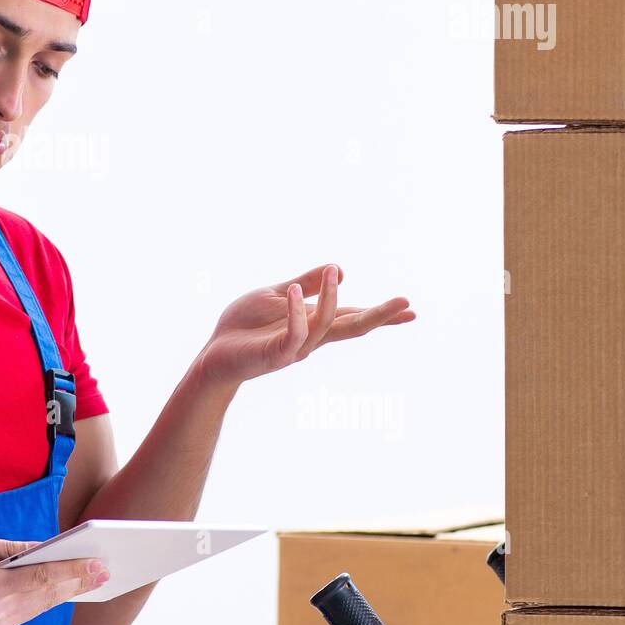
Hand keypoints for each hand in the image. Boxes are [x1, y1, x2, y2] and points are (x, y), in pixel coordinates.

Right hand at [0, 532, 108, 624]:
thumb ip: (8, 549)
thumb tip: (42, 549)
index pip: (43, 579)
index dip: (73, 571)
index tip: (98, 564)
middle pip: (47, 596)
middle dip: (77, 582)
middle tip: (105, 571)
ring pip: (39, 607)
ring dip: (64, 592)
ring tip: (89, 577)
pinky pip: (26, 613)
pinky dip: (44, 599)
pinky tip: (60, 589)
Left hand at [196, 264, 414, 390]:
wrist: (213, 354)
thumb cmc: (244, 327)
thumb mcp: (275, 295)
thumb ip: (303, 283)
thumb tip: (339, 270)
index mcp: (313, 323)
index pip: (353, 316)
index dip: (381, 314)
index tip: (411, 309)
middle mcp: (311, 338)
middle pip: (352, 327)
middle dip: (379, 316)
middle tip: (406, 304)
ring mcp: (295, 348)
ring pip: (324, 326)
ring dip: (329, 297)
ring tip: (331, 271)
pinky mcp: (275, 354)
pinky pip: (293, 335)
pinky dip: (296, 314)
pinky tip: (294, 292)